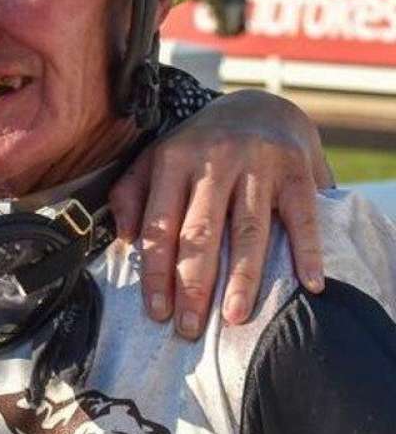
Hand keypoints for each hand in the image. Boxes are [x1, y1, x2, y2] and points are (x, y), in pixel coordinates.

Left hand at [109, 89, 328, 339]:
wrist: (260, 105)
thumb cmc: (199, 146)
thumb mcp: (157, 157)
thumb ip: (131, 194)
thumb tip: (123, 239)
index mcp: (172, 160)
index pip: (160, 225)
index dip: (156, 271)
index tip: (156, 311)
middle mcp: (213, 162)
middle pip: (201, 232)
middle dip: (193, 284)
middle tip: (189, 327)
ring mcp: (257, 165)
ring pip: (248, 230)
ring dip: (243, 277)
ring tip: (236, 317)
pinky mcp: (296, 171)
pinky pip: (302, 217)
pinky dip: (307, 252)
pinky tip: (309, 285)